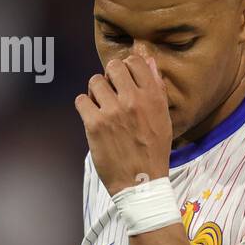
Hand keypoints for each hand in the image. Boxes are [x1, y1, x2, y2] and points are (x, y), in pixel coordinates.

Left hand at [75, 56, 171, 194]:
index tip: (124, 79)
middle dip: (110, 76)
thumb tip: (148, 61)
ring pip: (95, 81)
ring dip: (96, 92)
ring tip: (101, 106)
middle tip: (111, 91)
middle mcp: (133, 101)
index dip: (127, 67)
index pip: (136, 62)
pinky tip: (93, 117)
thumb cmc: (153, 151)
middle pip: (113, 66)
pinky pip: (80, 100)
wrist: (141, 182)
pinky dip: (84, 107)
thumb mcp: (163, 119)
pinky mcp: (95, 124)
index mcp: (153, 98)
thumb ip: (156, 89)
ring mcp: (113, 112)